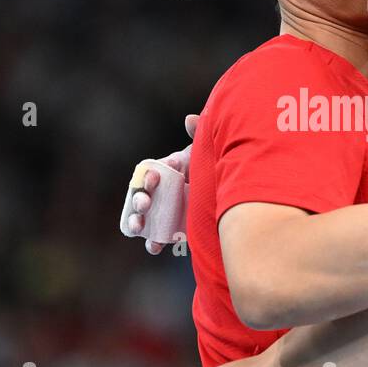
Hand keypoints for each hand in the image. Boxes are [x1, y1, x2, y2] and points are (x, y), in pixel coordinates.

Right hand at [127, 113, 198, 253]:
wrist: (231, 193)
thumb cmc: (212, 168)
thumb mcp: (206, 152)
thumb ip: (199, 135)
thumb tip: (190, 120)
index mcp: (165, 173)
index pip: (149, 175)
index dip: (147, 178)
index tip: (155, 179)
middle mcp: (160, 193)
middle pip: (141, 197)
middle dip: (138, 200)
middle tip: (145, 204)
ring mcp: (164, 213)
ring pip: (142, 219)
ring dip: (136, 222)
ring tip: (139, 226)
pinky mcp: (173, 231)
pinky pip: (156, 239)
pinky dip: (153, 243)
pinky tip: (155, 246)